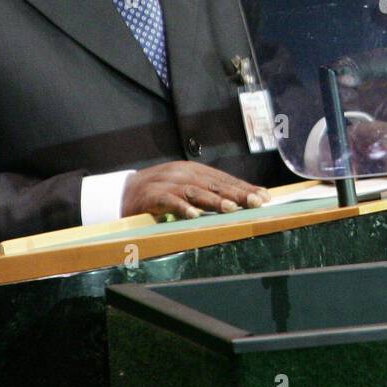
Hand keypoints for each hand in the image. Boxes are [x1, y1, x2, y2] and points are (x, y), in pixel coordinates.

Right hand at [121, 161, 269, 218]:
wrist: (121, 194)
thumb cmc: (158, 194)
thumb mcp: (184, 189)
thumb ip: (206, 193)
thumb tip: (238, 202)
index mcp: (193, 171)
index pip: (224, 179)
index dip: (245, 187)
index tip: (265, 197)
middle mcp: (183, 173)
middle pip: (215, 183)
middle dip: (237, 193)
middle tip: (257, 202)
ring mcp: (167, 183)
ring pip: (195, 191)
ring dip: (214, 200)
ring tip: (231, 209)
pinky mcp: (151, 196)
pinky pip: (169, 202)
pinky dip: (182, 208)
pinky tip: (194, 216)